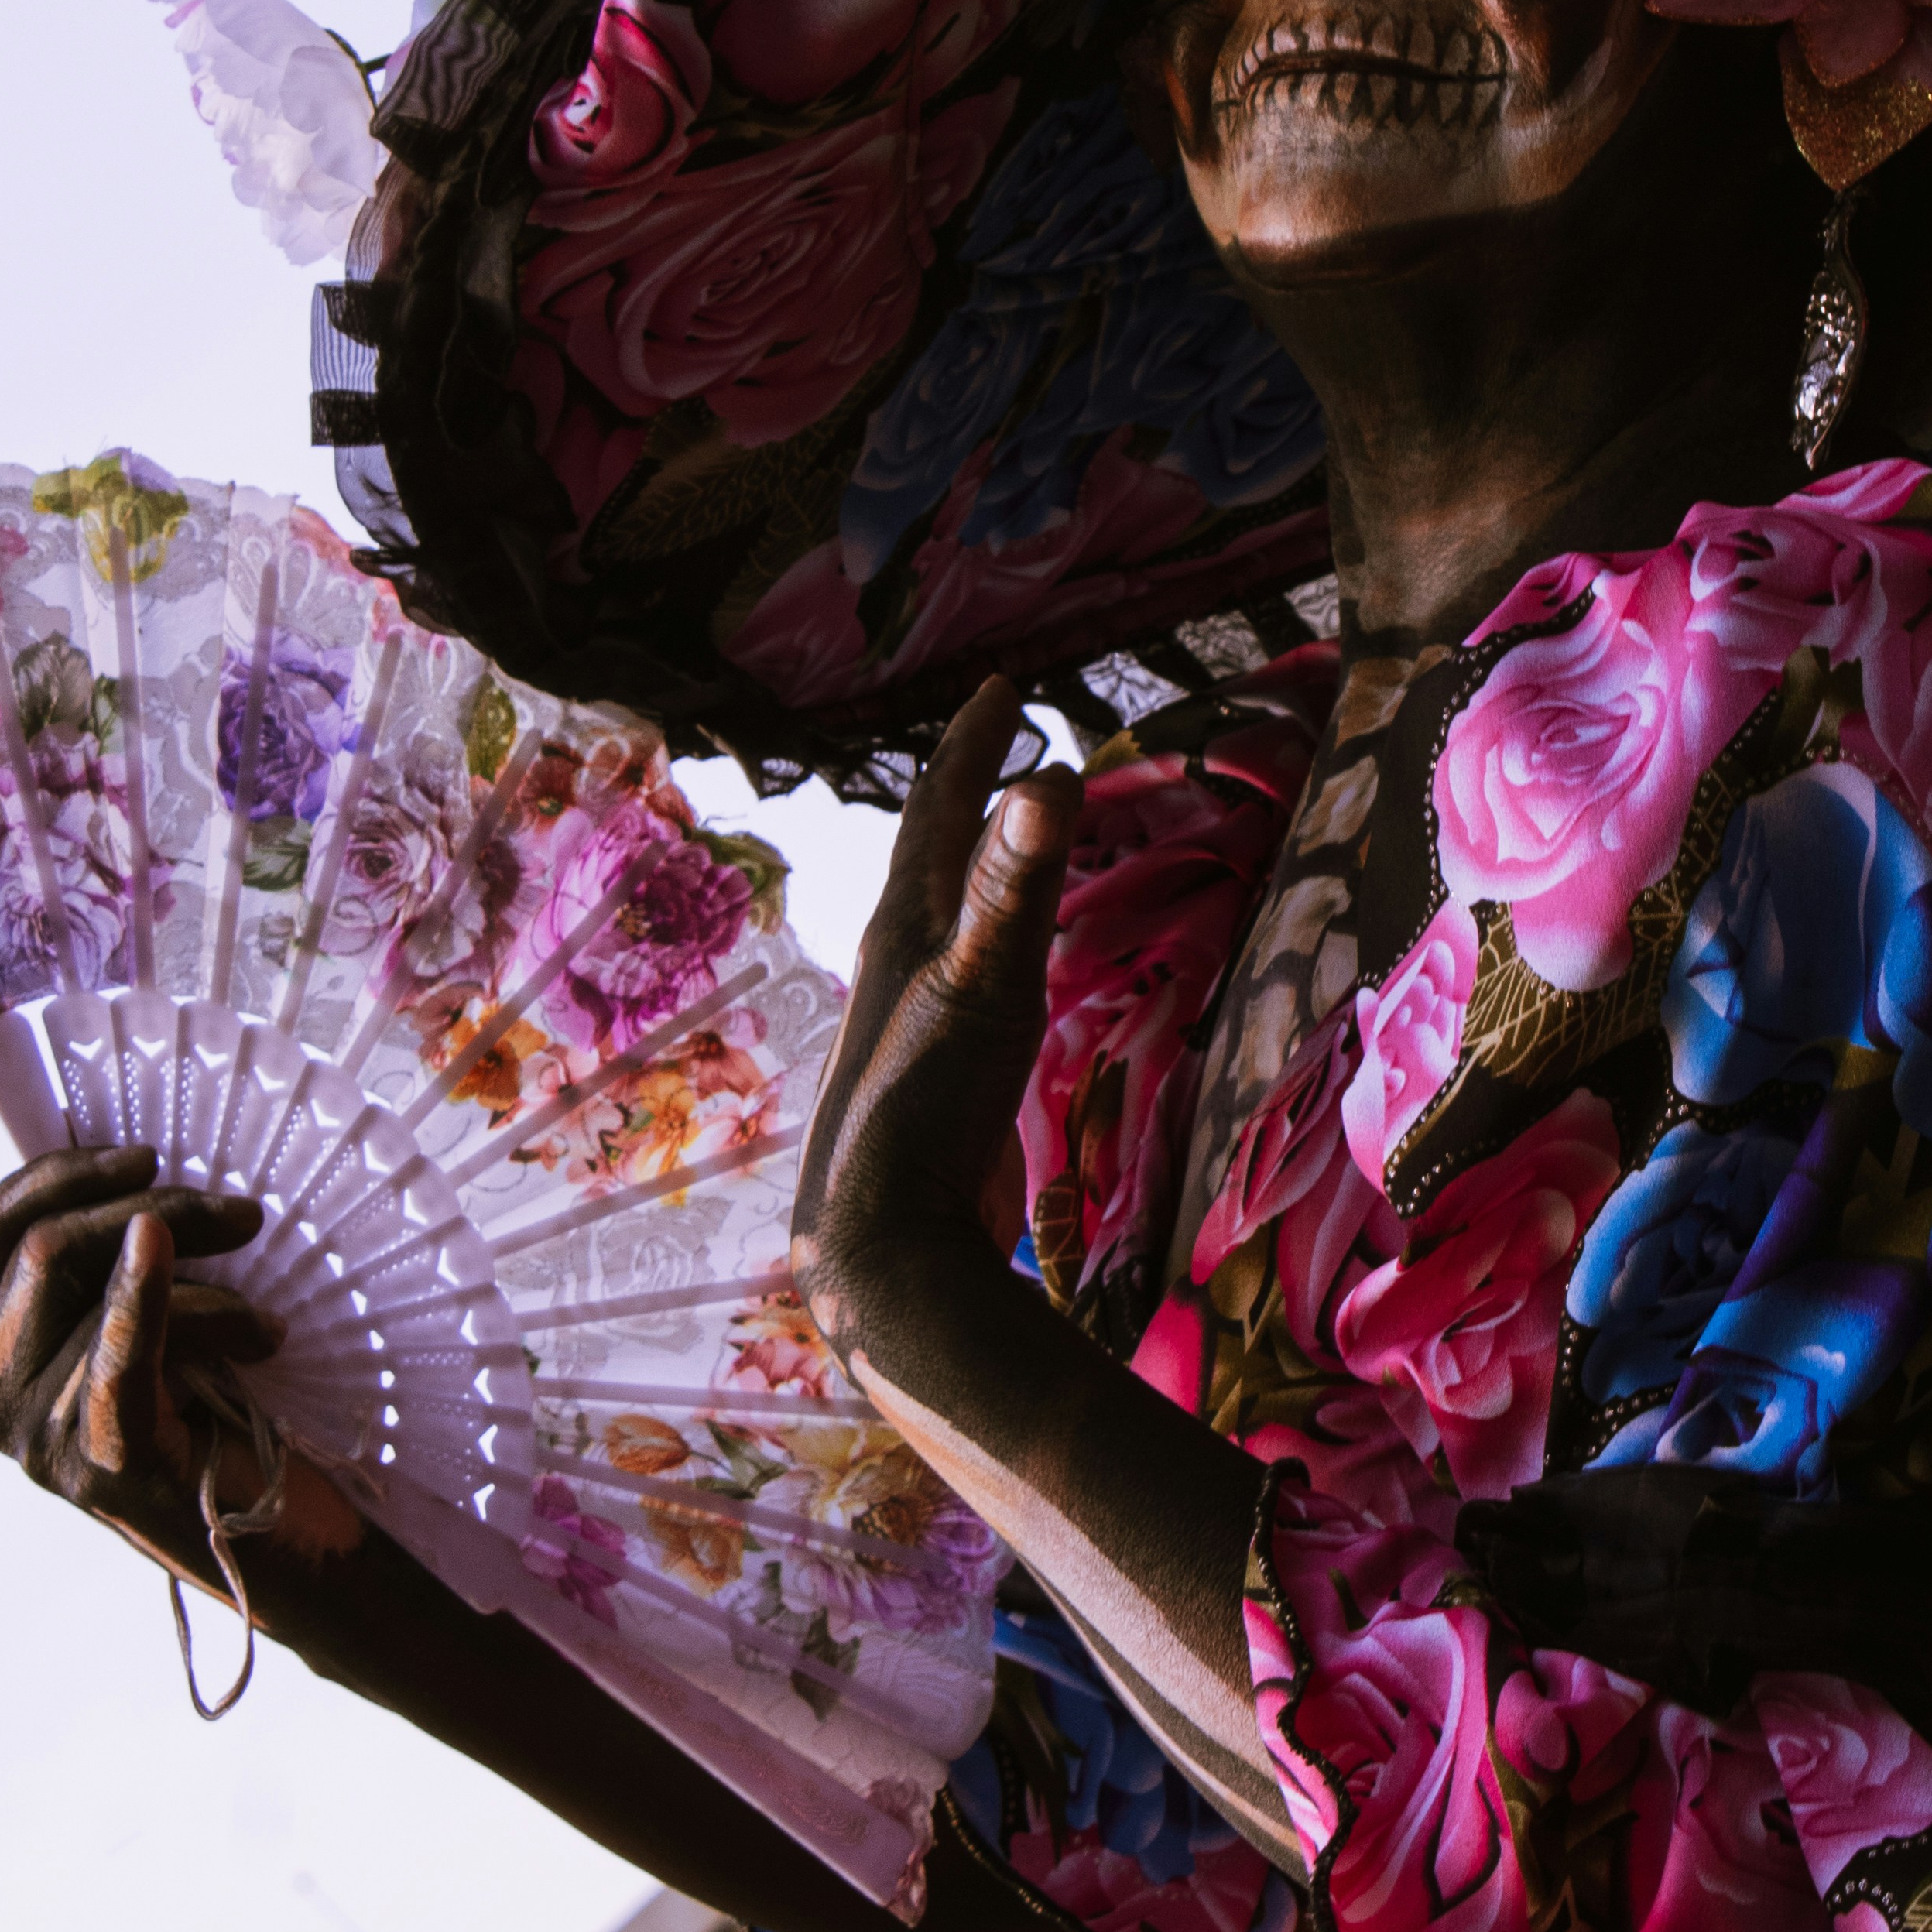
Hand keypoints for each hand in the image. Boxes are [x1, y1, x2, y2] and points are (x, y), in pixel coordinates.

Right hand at [0, 1145, 284, 1581]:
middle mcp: (1, 1402)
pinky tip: (158, 1248)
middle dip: (156, 1206)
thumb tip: (142, 1174)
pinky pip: (114, 1356)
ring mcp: (41, 1443)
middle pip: (46, 1249)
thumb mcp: (157, 1329)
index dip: (55, 1176)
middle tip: (245, 1216)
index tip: (145, 1155)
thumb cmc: (224, 1425)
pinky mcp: (102, 1468)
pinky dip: (141, 1293)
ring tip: (262, 1325)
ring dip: (205, 1283)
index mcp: (4, 1358)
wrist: (286, 1547)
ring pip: (97, 1291)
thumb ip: (118, 1268)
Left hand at [794, 683, 1080, 1358]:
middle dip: (970, 790)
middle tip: (1005, 738)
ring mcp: (912, 1022)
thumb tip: (1050, 775)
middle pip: (933, 854)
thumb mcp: (981, 989)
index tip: (1003, 686)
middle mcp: (896, 964)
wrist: (881, 1245)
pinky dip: (996, 946)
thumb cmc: (925, 1111)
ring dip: (978, 868)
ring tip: (1009, 840)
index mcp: (901, 928)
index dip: (972, 744)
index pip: (938, 809)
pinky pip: (969, 981)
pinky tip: (1011, 974)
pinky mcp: (937, 1077)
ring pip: (945, 918)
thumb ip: (1015, 889)